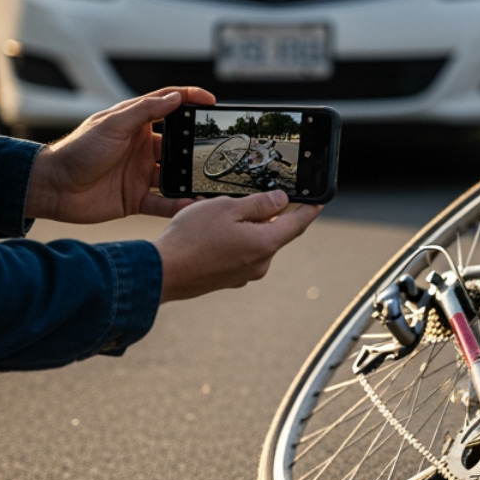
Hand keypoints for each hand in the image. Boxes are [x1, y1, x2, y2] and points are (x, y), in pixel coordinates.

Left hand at [25, 86, 215, 223]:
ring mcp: (139, 174)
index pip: (168, 107)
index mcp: (134, 125)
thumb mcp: (111, 125)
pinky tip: (191, 205)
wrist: (52, 187)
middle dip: (196, 147)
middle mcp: (140, 148)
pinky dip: (177, 204)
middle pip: (177, 145)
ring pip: (174, 176)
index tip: (211, 101)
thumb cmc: (76, 151)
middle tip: (216, 150)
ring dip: (190, 179)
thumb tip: (175, 98)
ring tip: (209, 182)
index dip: (189, 100)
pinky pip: (163, 202)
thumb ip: (144, 111)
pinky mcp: (136, 198)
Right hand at [154, 190, 320, 301]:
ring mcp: (244, 275)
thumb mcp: (227, 208)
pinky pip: (236, 253)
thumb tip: (281, 201)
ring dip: (239, 225)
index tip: (319, 201)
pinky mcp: (228, 279)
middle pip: (271, 231)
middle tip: (236, 199)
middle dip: (259, 214)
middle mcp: (260, 264)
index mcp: (265, 244)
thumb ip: (259, 204)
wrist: (161, 272)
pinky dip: (228, 239)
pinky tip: (206, 231)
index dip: (309, 209)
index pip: (298, 224)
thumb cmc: (192, 238)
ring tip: (212, 214)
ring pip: (251, 241)